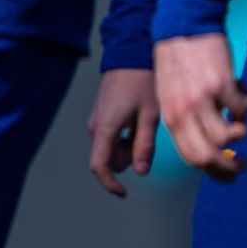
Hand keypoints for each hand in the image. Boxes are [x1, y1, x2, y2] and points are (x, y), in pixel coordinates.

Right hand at [86, 65, 158, 195]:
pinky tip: (138, 118)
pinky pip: (111, 136)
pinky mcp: (100, 115)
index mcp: (106, 129)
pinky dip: (125, 136)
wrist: (129, 55)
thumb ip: (144, 145)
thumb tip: (141, 171)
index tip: (124, 192)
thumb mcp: (150, 116)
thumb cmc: (142, 83)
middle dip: (129, 157)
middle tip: (148, 136)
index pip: (100, 166)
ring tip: (145, 123)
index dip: (110, 184)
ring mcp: (96, 120)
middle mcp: (96, 127)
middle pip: (110, 159)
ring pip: (112, 148)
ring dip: (128, 146)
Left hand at [154, 32, 246, 180]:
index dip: (214, 172)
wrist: (182, 26)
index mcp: (171, 118)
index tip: (230, 172)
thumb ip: (185, 120)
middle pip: (208, 157)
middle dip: (230, 168)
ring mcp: (202, 99)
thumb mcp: (170, 96)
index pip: (192, 159)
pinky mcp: (222, 84)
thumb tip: (210, 145)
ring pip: (228, 136)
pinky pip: (243, 108)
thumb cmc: (177, 63)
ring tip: (241, 114)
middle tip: (244, 163)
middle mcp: (184, 113)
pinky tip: (242, 88)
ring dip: (242, 130)